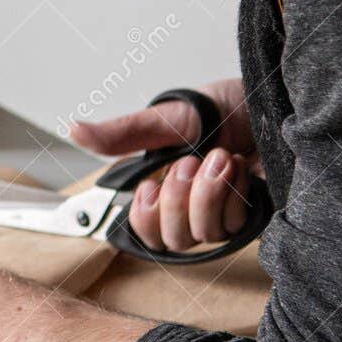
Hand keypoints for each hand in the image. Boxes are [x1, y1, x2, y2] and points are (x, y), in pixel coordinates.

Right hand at [68, 79, 259, 252]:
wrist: (267, 102)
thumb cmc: (220, 109)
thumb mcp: (167, 119)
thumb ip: (123, 133)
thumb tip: (74, 130)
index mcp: (166, 190)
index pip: (146, 233)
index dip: (145, 218)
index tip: (150, 185)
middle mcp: (194, 209)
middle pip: (174, 240)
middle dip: (180, 200)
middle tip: (191, 162)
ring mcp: (224, 214)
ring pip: (205, 234)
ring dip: (210, 192)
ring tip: (220, 156)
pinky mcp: (253, 215)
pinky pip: (237, 223)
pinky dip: (235, 191)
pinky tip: (238, 165)